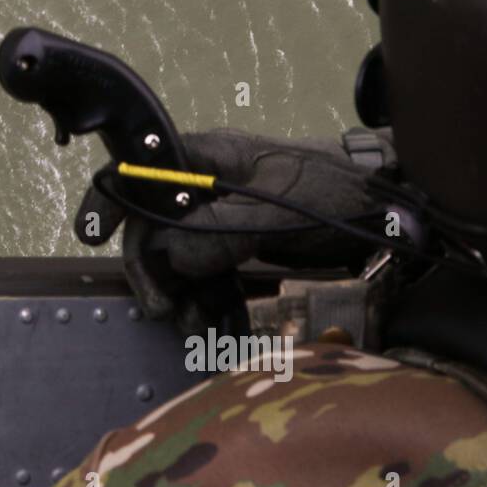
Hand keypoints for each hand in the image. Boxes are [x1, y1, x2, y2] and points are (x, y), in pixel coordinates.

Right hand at [76, 128, 394, 330]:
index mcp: (206, 156)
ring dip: (181, 295)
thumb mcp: (279, 210)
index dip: (110, 199)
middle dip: (151, 269)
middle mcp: (204, 183)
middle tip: (162, 309)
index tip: (92, 235)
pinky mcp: (238, 244)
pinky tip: (217, 329)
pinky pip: (207, 275)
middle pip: (151, 224)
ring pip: (177, 258)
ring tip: (197, 330)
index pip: (138, 168)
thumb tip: (169, 259)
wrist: (394, 210)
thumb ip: (220, 232)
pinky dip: (208, 303)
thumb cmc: (339, 194)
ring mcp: (220, 216)